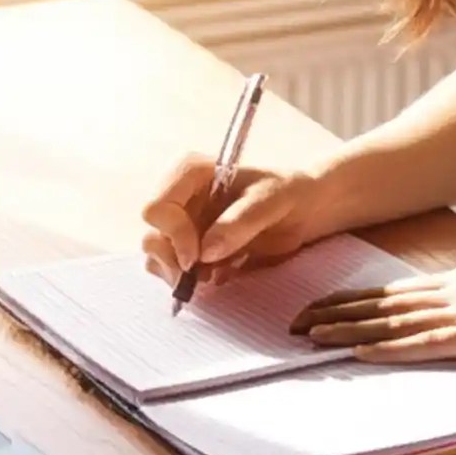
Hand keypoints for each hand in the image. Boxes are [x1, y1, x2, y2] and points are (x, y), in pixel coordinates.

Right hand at [141, 153, 329, 285]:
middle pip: (151, 234)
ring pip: (155, 254)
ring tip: (209, 278)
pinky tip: (213, 278)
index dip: (173, 235)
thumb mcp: (270, 201)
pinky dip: (186, 280)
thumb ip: (238, 223)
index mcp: (190, 174)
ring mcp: (180, 224)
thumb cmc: (287, 193)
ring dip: (176, 273)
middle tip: (200, 277)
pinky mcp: (187, 247)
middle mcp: (178, 198)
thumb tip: (205, 252)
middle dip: (171, 260)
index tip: (199, 257)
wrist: (304, 209)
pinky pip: (169, 268)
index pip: (157, 208)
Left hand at [289, 261, 455, 375]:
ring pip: (396, 321)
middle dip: (332, 313)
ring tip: (308, 338)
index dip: (346, 301)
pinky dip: (391, 349)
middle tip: (289, 325)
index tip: (310, 310)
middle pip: (382, 302)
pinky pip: (431, 344)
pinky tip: (362, 354)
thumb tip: (438, 320)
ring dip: (348, 331)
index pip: (390, 291)